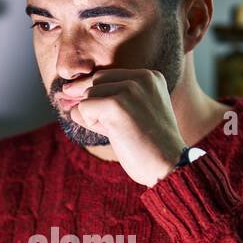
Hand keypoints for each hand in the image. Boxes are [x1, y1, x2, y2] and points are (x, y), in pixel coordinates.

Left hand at [66, 69, 185, 186]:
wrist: (169, 166)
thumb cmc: (151, 147)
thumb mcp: (134, 117)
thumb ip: (109, 104)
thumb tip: (73, 104)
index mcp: (150, 77)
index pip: (108, 76)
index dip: (94, 92)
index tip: (76, 100)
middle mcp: (141, 78)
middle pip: (96, 82)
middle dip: (91, 102)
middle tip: (103, 124)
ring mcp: (129, 90)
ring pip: (89, 95)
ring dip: (93, 116)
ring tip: (117, 132)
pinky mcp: (116, 105)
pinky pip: (83, 109)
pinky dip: (89, 123)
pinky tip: (111, 134)